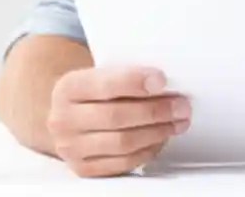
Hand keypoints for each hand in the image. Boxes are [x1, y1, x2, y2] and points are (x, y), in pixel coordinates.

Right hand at [47, 66, 190, 176]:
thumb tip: (162, 83)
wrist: (68, 119)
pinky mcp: (84, 168)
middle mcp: (64, 119)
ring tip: (177, 122)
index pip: (104, 85)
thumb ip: (124, 77)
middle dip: (155, 111)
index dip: (134, 82)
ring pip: (122, 143)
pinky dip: (148, 150)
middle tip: (181, 106)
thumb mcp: (99, 76)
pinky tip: (161, 138)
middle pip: (116, 117)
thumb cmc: (93, 95)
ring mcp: (71, 148)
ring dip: (157, 132)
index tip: (162, 80)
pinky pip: (123, 163)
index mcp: (68, 88)